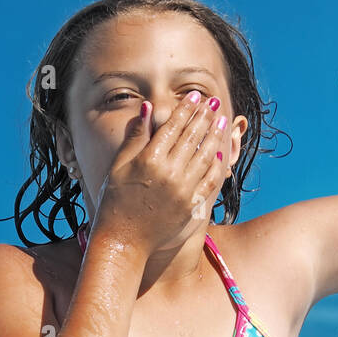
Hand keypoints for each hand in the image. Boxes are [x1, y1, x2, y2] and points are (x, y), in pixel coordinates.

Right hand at [91, 90, 228, 254]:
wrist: (124, 240)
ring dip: (215, 136)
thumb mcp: (119, 165)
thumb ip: (136, 136)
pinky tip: (219, 152)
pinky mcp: (191, 206)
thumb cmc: (115, 201)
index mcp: (149, 159)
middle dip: (204, 117)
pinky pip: (209, 181)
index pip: (173, 127)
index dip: (186, 109)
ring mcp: (182, 190)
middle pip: (192, 138)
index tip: (195, 96)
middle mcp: (169, 173)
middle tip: (213, 102)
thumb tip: (149, 108)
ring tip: (221, 120)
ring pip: (205, 156)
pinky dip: (216, 165)